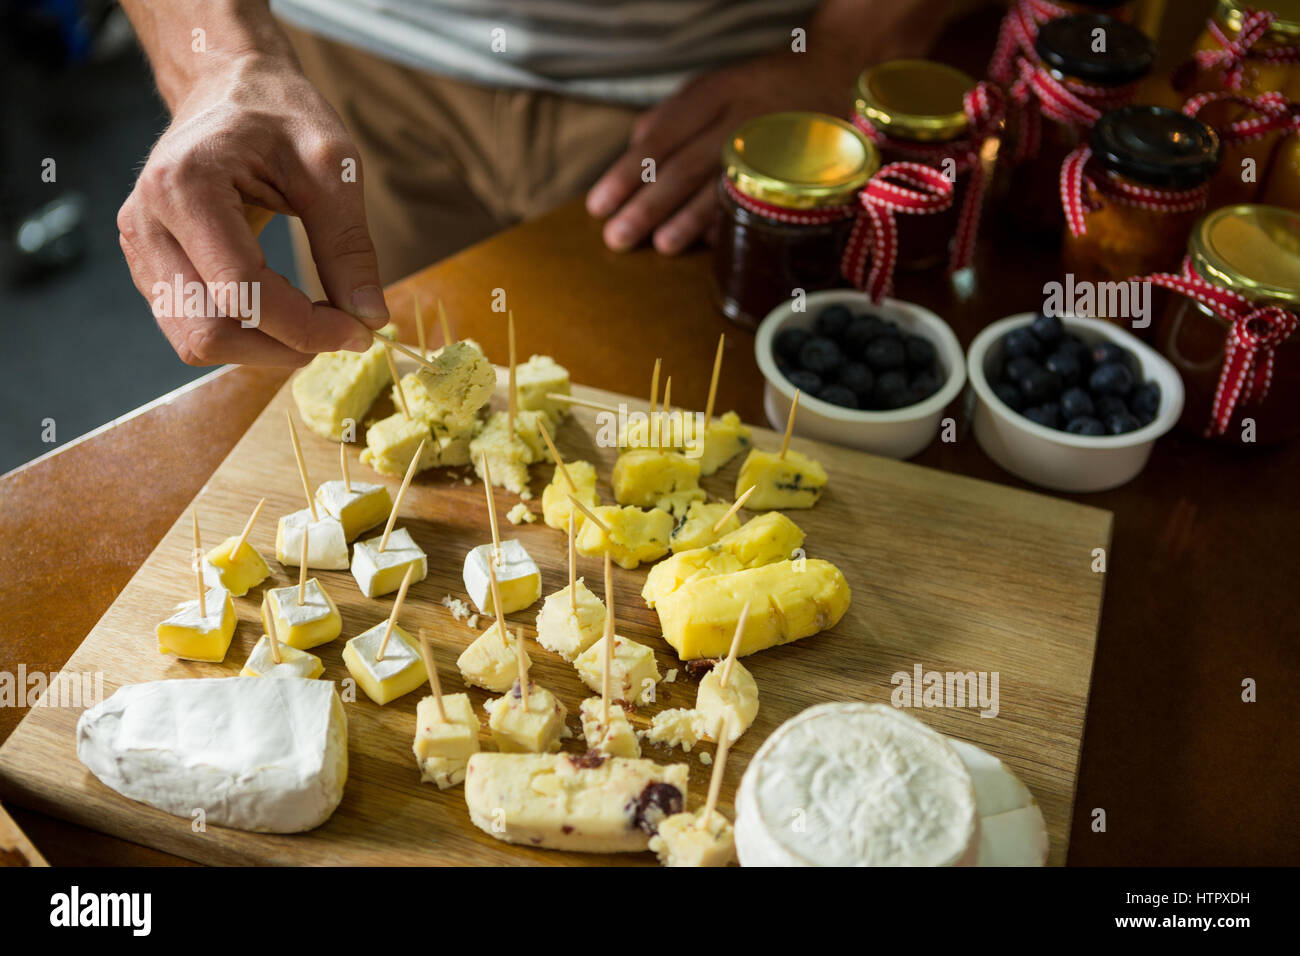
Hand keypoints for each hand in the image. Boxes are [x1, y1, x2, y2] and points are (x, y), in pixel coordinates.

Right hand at [117, 55, 386, 366]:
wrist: (230, 89)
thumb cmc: (279, 115)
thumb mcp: (332, 167)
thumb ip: (349, 245)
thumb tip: (369, 317)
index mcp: (185, 187)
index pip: (243, 293)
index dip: (306, 328)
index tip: (360, 331)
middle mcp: (147, 222)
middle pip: (211, 331)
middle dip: (285, 347)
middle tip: (342, 331)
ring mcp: (140, 248)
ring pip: (197, 340)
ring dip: (264, 349)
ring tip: (316, 323)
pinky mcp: (150, 266)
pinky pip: (192, 326)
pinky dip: (245, 336)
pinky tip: (285, 314)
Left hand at [586, 51, 856, 255]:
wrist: (839, 67)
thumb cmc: (761, 89)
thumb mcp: (713, 87)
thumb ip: (671, 118)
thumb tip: (631, 152)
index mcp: (713, 93)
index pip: (659, 137)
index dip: (625, 174)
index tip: (598, 206)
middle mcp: (741, 116)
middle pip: (685, 165)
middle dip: (647, 205)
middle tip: (617, 238)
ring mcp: (772, 142)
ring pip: (723, 186)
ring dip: (689, 219)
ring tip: (661, 245)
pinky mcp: (800, 166)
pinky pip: (761, 199)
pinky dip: (732, 222)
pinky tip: (708, 244)